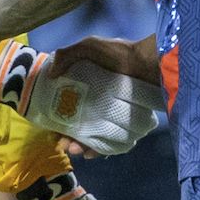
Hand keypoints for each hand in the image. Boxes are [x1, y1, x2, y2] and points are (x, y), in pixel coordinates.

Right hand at [0, 41, 161, 155]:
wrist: (149, 64)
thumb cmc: (119, 53)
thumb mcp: (89, 46)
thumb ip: (67, 54)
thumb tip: (50, 74)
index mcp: (85, 85)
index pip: (66, 107)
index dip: (56, 119)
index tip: (52, 130)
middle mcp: (97, 101)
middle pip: (77, 124)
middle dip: (67, 137)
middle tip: (64, 144)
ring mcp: (111, 114)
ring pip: (92, 135)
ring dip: (80, 145)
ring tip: (76, 149)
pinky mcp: (124, 123)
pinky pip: (110, 141)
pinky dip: (99, 149)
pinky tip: (91, 153)